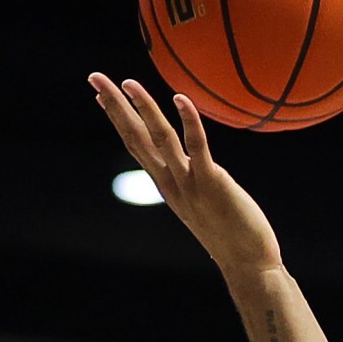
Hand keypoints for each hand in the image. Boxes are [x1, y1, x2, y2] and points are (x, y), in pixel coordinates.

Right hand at [89, 74, 282, 276]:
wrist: (248, 264)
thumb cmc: (232, 233)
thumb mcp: (203, 202)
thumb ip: (194, 180)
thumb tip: (195, 164)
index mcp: (166, 184)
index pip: (134, 144)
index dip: (116, 118)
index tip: (99, 95)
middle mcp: (170, 183)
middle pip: (135, 137)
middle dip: (114, 106)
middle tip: (94, 77)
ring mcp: (189, 184)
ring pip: (159, 139)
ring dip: (142, 108)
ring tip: (127, 82)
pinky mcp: (212, 184)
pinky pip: (198, 148)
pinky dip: (188, 122)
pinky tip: (179, 98)